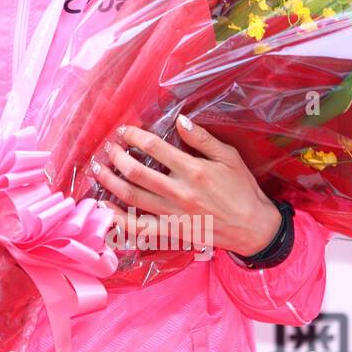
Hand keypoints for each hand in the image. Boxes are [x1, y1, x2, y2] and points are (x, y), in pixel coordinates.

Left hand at [90, 114, 280, 256]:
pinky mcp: (172, 232)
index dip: (134, 136)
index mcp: (193, 170)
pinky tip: (105, 207)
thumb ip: (203, 138)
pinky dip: (118, 219)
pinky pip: (139, 227)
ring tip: (98, 170)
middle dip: (116, 157)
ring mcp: (173, 214)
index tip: (123, 131)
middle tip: (107, 149)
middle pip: (136, 172)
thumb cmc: (242, 189)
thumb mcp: (229, 157)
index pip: (154, 147)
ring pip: (132, 197)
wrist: (253, 227)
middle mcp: (180, 191)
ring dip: (110, 182)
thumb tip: (180, 119)